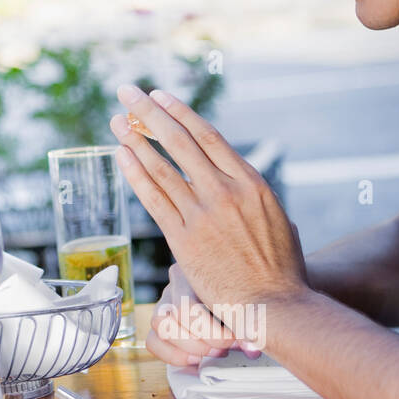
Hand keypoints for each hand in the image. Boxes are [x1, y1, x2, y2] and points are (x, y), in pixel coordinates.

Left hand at [110, 84, 307, 317]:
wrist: (275, 307)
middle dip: (149, 113)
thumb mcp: (279, 221)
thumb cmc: (282, 270)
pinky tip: (121, 156)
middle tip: (127, 92)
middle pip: (179, 141)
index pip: (208, 136)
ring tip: (115, 120)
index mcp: (251, 183)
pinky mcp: (183, 239)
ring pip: (161, 167)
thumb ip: (255, 200)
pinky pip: (153, 199)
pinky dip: (135, 174)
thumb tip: (243, 190)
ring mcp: (202, 215)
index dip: (179, 113)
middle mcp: (224, 192)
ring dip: (134, 139)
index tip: (159, 96)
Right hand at [146, 262, 263, 366]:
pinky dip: (173, 355)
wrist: (244, 298)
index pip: (188, 308)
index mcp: (197, 272)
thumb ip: (252, 323)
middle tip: (223, 349)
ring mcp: (165, 303)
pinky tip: (195, 358)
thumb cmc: (247, 300)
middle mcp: (176, 284)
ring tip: (210, 353)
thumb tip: (252, 348)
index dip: (213, 333)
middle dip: (201, 341)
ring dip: (186, 347)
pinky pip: (152, 341)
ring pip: (159, 326)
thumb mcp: (251, 305)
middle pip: (172, 317)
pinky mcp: (160, 324)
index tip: (235, 339)